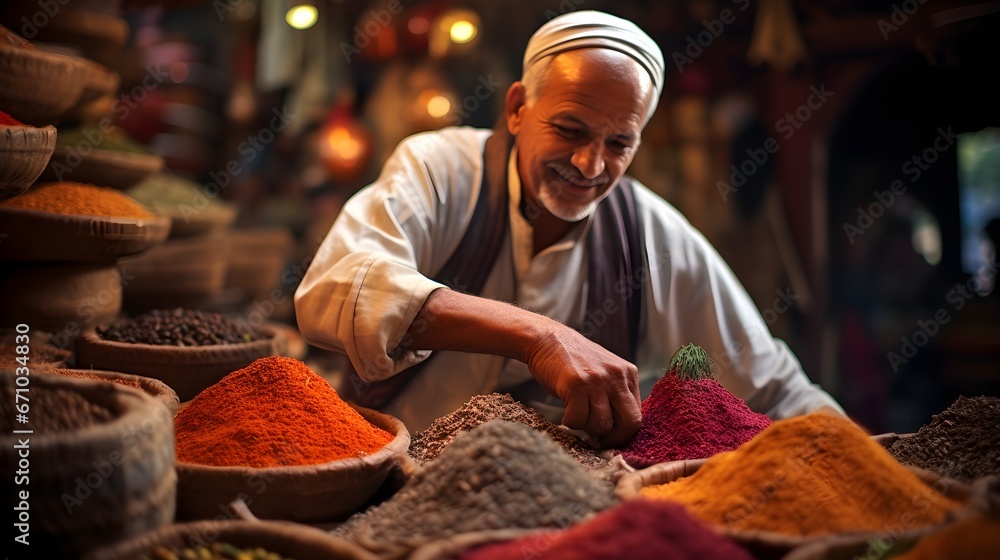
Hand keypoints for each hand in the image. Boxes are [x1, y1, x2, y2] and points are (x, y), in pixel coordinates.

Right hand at [524, 325, 640, 447]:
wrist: (546, 339)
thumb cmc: (572, 360)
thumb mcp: (604, 371)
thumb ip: (615, 394)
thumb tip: (620, 429)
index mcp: (628, 373)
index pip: (638, 415)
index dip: (624, 433)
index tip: (610, 437)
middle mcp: (617, 376)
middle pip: (630, 423)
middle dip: (613, 438)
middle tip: (597, 439)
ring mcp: (598, 380)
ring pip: (602, 425)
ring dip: (586, 428)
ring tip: (576, 415)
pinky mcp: (577, 385)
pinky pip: (578, 420)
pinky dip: (570, 423)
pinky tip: (565, 412)